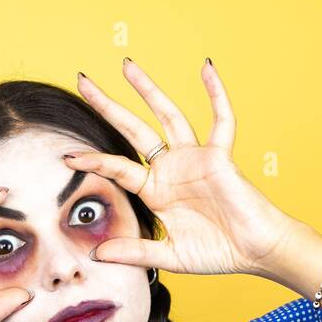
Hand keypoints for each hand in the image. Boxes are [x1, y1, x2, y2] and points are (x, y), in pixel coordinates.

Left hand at [64, 58, 298, 277]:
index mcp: (156, 192)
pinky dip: (216, 93)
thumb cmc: (218, 252)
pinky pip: (221, 119)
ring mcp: (194, 159)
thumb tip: (96, 254)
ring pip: (168, 116)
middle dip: (109, 106)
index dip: (93, 162)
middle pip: (133, 130)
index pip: (117, 168)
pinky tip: (206, 68)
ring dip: (148, 90)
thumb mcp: (168, 255)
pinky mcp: (219, 156)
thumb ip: (134, 252)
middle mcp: (171, 169)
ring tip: (126, 66)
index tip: (66, 157)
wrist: (255, 252)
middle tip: (83, 82)